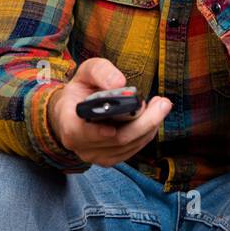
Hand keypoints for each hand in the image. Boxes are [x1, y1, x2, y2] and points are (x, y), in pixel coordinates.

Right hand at [47, 57, 171, 166]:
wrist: (74, 110)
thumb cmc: (81, 90)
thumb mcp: (86, 71)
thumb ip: (101, 72)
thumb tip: (119, 84)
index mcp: (68, 121)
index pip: (78, 132)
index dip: (97, 132)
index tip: (114, 127)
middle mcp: (80, 143)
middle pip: (116, 139)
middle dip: (144, 122)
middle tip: (162, 103)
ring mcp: (94, 155)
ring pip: (128, 146)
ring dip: (149, 126)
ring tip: (160, 106)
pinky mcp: (109, 159)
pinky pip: (132, 150)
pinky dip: (146, 134)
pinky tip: (153, 118)